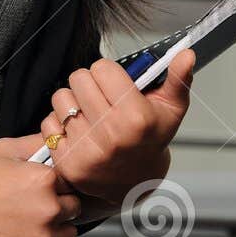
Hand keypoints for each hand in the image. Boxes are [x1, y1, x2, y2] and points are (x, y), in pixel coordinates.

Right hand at [0, 134, 81, 236]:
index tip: (39, 188)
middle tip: (28, 207)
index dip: (56, 184)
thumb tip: (57, 141)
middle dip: (57, 208)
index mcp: (44, 180)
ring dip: (50, 232)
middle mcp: (47, 211)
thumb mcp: (1, 151)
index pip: (72, 182)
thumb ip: (35, 144)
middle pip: (73, 210)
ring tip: (21, 225)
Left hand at [38, 49, 194, 209]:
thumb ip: (178, 78)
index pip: (102, 68)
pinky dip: (58, 124)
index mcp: (136, 117)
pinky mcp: (67, 162)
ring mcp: (87, 150)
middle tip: (100, 97)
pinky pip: (48, 123)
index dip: (108, 73)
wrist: (135, 183)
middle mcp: (111, 135)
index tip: (115, 84)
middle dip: (89, 83)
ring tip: (88, 114)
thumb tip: (187, 53)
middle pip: (79, 78)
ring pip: (61, 98)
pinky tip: (77, 131)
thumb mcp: (171, 109)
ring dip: (72, 102)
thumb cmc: (152, 138)